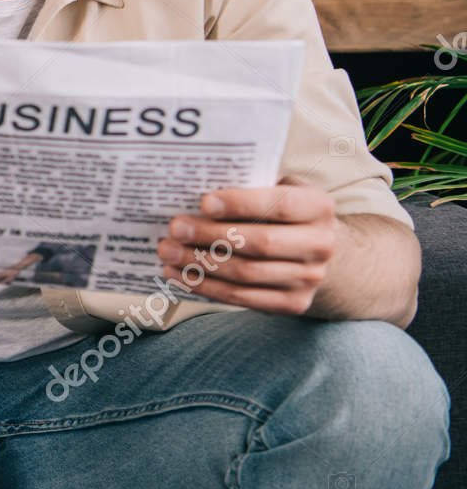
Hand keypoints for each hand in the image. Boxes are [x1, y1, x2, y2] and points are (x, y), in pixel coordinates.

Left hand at [157, 177, 336, 314]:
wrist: (316, 251)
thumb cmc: (281, 211)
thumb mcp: (277, 188)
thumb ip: (250, 185)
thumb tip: (195, 186)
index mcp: (319, 207)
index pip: (280, 205)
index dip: (241, 203)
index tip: (204, 202)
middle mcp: (321, 244)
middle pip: (260, 243)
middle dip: (211, 236)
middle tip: (174, 228)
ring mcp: (310, 278)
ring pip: (246, 274)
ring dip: (200, 264)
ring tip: (167, 252)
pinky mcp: (293, 303)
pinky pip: (242, 297)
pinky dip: (205, 287)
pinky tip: (178, 275)